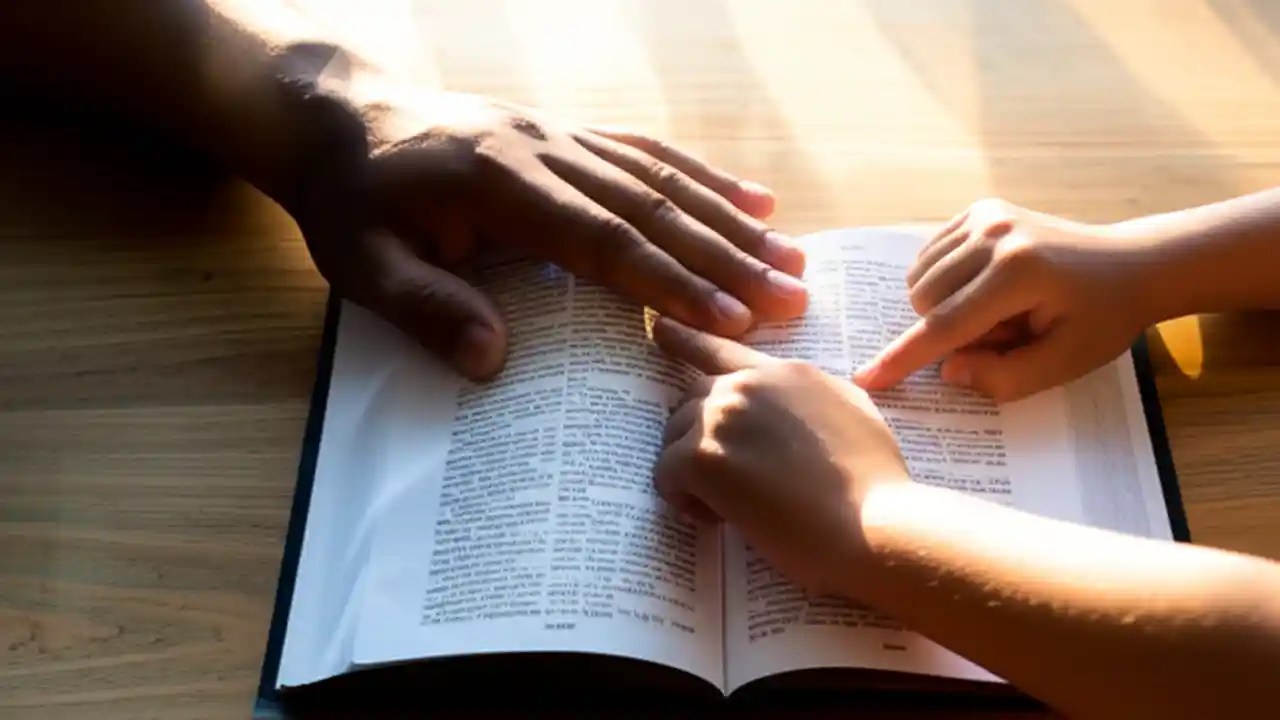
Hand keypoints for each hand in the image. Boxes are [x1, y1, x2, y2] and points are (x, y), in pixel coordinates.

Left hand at [293, 92, 807, 379]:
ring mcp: (563, 134)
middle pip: (651, 207)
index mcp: (500, 184)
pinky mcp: (570, 132)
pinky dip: (704, 176)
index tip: (729, 319)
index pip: (602, 240)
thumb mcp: (363, 264)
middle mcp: (546, 149)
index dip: (669, 282)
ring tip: (793, 256)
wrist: (343, 118)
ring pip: (662, 177)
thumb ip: (427, 308)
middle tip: (792, 298)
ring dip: (731, 219)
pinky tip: (753, 197)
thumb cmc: (354, 202)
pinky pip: (647, 150)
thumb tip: (493, 363)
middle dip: (726, 257)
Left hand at [652, 317, 908, 595]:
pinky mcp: (702, 458)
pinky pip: (665, 473)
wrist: (876, 524)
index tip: (661, 330)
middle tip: (722, 477)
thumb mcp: (854, 414)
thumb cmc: (876, 483)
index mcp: (786, 372)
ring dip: (691, 470)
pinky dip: (684, 500)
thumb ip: (813, 398)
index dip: (687, 339)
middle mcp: (749, 384)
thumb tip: (795, 406)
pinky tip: (721, 518)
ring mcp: (723, 417)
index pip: (723, 347)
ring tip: (728, 504)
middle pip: (691, 397)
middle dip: (696, 436)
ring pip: (673, 435)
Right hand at [853, 198, 1152, 400]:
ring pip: (920, 277)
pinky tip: (982, 286)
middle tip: (1001, 334)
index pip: (945, 326)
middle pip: (924, 300)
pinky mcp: (980, 209)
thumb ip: (1002, 377)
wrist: (1131, 264)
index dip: (903, 359)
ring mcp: (986, 215)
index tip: (866, 380)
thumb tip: (947, 369)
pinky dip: (943, 280)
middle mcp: (995, 235)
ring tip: (997, 309)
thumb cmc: (1101, 320)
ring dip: (943, 305)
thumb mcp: (1063, 364)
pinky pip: (929, 256)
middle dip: (945, 328)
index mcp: (1018, 274)